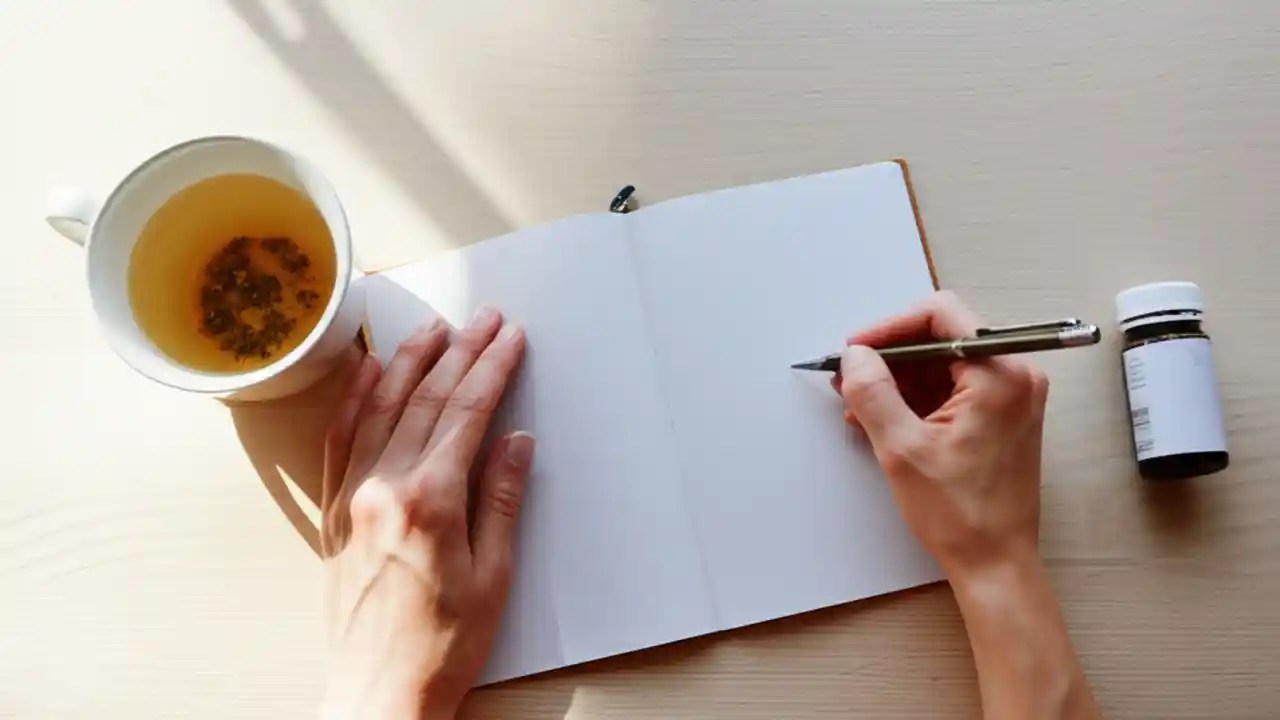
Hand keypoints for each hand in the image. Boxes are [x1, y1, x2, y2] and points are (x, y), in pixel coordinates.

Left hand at [319, 307, 531, 719]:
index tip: (510, 338)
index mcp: (430, 501)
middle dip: (461, 353)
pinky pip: (340, 439)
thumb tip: (515, 440)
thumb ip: (502, 498)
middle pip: (427, 401)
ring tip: (434, 328)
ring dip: (410, 362)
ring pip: (381, 409)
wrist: (380, 693)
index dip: (493, 370)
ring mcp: (354, 496)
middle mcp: (385, 487)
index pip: (467, 414)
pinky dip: (354, 399)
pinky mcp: (335, 512)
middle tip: (484, 318)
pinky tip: (369, 370)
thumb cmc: (445, 644)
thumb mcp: (494, 574)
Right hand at [836, 291, 1048, 579]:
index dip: (889, 328)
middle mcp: (1015, 377)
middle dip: (889, 357)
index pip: (940, 315)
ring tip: (858, 406)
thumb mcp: (901, 449)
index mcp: (1000, 376)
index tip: (856, 350)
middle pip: (940, 338)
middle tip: (850, 377)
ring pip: (942, 364)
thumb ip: (873, 393)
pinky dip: (916, 398)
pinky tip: (882, 419)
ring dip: (898, 380)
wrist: (995, 564)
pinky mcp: (1002, 417)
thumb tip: (855, 358)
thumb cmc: (961, 515)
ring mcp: (1011, 397)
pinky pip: (952, 389)